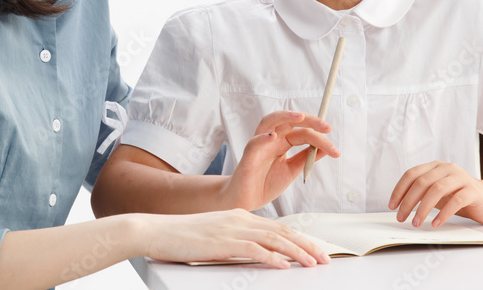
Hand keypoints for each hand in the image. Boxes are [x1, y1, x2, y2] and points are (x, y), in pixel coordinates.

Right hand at [141, 208, 330, 268]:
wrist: (157, 231)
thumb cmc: (183, 236)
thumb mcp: (216, 236)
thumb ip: (238, 241)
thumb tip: (258, 253)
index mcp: (240, 216)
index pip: (278, 228)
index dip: (300, 239)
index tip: (315, 251)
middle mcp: (240, 219)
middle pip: (282, 232)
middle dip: (306, 245)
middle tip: (324, 258)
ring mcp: (231, 229)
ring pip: (273, 240)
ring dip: (296, 252)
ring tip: (313, 262)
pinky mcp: (222, 242)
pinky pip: (253, 250)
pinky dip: (271, 257)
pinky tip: (283, 265)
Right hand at [222, 110, 338, 210]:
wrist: (246, 200)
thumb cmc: (265, 183)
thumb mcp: (290, 171)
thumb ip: (304, 159)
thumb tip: (324, 149)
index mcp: (282, 143)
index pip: (302, 133)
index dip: (319, 137)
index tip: (335, 149)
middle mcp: (271, 140)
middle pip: (289, 122)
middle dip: (309, 121)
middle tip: (326, 127)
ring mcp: (259, 146)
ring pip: (269, 122)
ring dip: (284, 117)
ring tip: (300, 117)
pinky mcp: (247, 157)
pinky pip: (254, 143)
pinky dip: (262, 138)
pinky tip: (273, 136)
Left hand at [389, 161, 482, 226]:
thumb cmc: (460, 197)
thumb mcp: (437, 194)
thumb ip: (421, 194)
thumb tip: (400, 206)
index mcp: (435, 166)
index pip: (411, 174)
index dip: (399, 190)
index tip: (392, 205)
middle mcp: (447, 168)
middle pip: (422, 182)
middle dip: (408, 201)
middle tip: (401, 217)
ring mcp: (461, 177)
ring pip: (437, 190)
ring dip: (423, 208)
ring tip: (416, 222)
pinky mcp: (473, 190)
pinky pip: (455, 201)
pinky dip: (443, 213)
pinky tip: (435, 223)